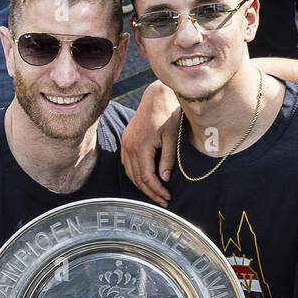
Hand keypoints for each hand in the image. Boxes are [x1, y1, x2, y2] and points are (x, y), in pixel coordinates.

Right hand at [121, 81, 180, 203]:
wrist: (156, 96)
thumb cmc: (167, 114)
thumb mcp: (172, 137)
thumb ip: (167, 159)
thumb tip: (164, 179)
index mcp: (140, 146)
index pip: (146, 177)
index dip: (157, 190)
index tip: (168, 198)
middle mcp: (129, 146)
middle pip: (137, 178)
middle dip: (150, 192)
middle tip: (164, 201)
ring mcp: (126, 143)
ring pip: (130, 173)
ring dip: (142, 186)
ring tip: (156, 195)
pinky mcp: (126, 141)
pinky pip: (128, 164)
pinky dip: (136, 175)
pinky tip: (146, 181)